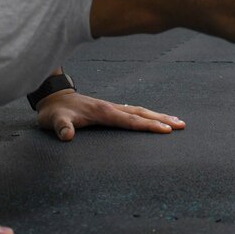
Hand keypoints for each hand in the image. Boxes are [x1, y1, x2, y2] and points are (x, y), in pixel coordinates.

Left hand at [36, 90, 185, 140]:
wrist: (52, 97)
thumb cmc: (54, 112)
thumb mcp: (54, 120)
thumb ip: (61, 128)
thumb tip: (67, 136)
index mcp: (103, 112)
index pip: (130, 120)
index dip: (148, 125)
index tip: (165, 129)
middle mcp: (111, 108)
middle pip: (141, 113)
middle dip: (162, 119)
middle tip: (182, 125)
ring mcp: (111, 107)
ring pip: (139, 111)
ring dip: (158, 115)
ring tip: (177, 121)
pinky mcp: (110, 109)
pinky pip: (133, 112)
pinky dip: (147, 115)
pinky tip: (154, 119)